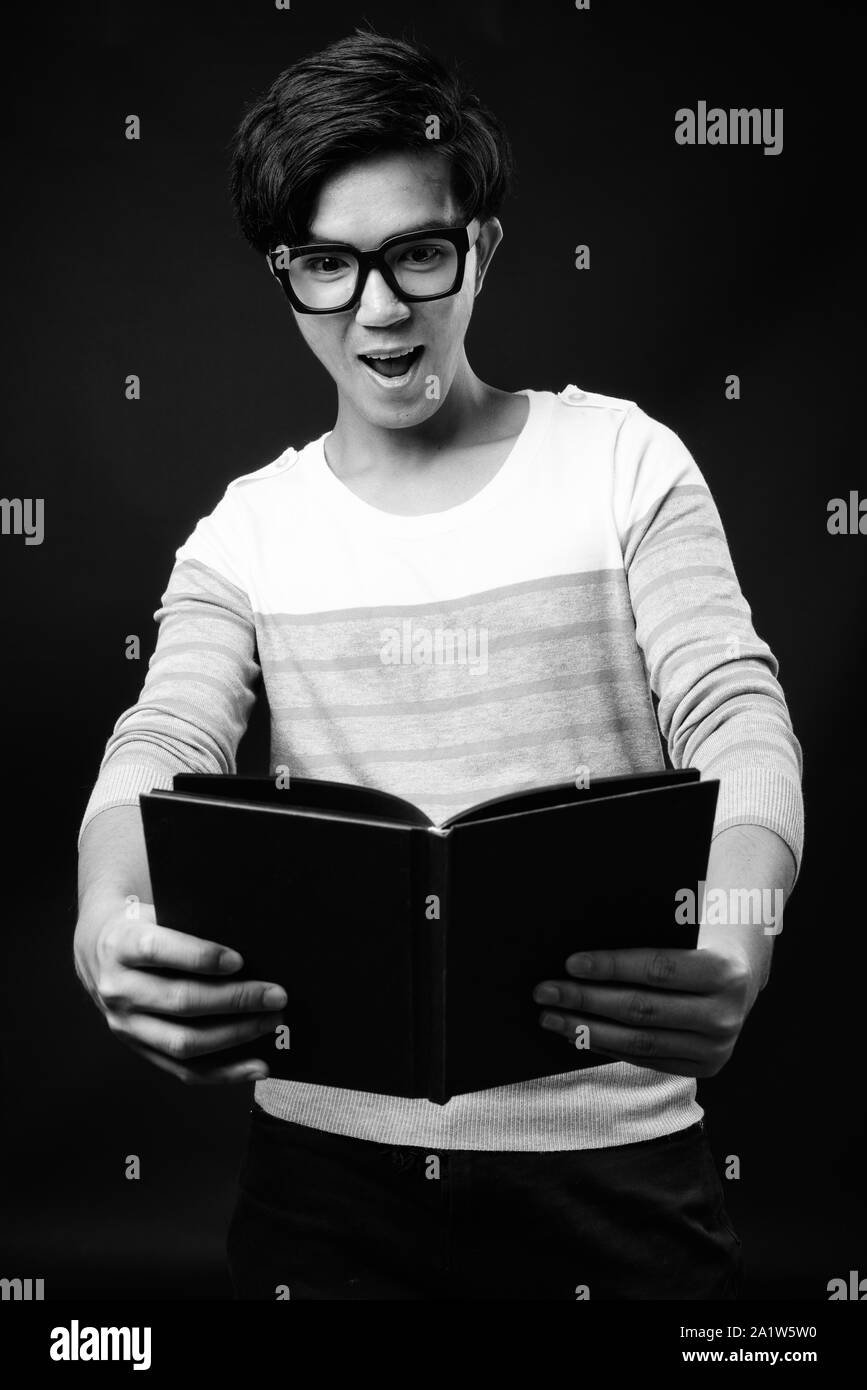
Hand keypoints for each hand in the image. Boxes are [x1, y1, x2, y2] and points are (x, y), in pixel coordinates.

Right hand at [74, 898, 286, 1084]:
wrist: (100, 952)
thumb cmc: (146, 926)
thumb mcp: (157, 912)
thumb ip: (190, 924)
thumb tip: (253, 943)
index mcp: (121, 945)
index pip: (157, 950)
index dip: (199, 956)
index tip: (239, 960)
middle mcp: (118, 989)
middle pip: (179, 1000)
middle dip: (234, 999)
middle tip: (275, 995)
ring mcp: (126, 1025)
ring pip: (183, 1041)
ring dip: (234, 1036)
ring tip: (271, 1022)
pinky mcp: (139, 1049)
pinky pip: (184, 1070)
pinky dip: (224, 1073)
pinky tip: (257, 1066)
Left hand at [533, 943, 758, 1077]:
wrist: (740, 981)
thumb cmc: (698, 947)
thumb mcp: (687, 934)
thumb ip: (650, 939)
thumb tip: (583, 954)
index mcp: (724, 972)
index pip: (657, 969)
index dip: (612, 966)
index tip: (571, 963)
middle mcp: (723, 1015)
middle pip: (642, 1009)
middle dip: (587, 999)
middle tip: (546, 991)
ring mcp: (715, 1048)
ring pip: (638, 1041)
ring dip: (587, 1030)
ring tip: (550, 1017)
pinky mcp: (702, 1067)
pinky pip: (644, 1058)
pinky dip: (606, 1046)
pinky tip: (576, 1034)